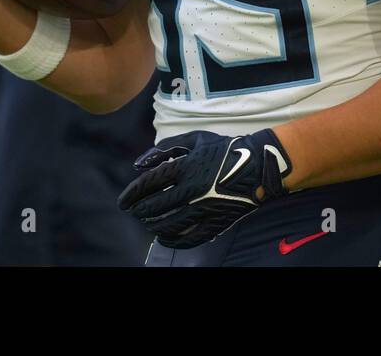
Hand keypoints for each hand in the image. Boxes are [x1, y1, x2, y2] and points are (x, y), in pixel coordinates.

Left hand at [117, 128, 292, 248]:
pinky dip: (174, 240)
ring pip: (169, 225)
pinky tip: (165, 238)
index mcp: (186, 167)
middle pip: (156, 206)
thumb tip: (138, 164)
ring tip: (147, 223)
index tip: (122, 202)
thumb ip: (164, 148)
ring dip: (153, 225)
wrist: (258, 166)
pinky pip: (190, 238)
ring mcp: (204, 208)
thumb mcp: (194, 139)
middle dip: (140, 211)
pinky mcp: (216, 222)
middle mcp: (192, 189)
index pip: (149, 184)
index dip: (132, 194)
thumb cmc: (224, 149)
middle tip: (133, 212)